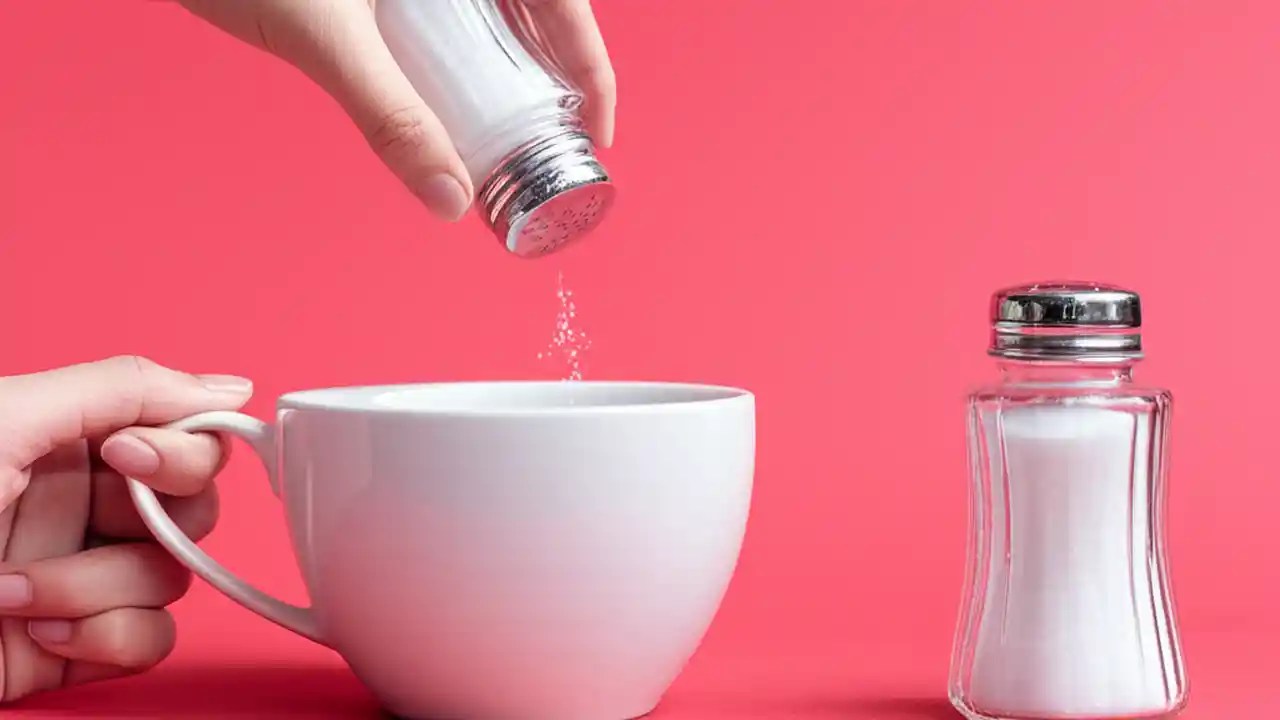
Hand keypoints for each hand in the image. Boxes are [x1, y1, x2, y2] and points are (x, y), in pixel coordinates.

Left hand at [0, 356, 251, 700]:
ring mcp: (83, 577)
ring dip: (99, 586)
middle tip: (98, 518)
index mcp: (67, 443)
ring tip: (14, 587)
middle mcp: (82, 507)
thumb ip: (124, 389)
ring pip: (173, 577)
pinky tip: (41, 632)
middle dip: (152, 522)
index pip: (186, 437)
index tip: (126, 456)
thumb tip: (229, 388)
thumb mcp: (3, 421)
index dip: (182, 449)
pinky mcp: (79, 645)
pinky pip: (152, 639)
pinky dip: (105, 637)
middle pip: (195, 509)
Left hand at [177, 0, 616, 221]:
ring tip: (516, 134)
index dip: (593, 66)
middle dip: (558, 77)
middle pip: (535, 10)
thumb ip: (388, 115)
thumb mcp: (325, 35)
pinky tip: (453, 101)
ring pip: (493, 12)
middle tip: (557, 146)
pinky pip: (449, 16)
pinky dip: (462, 59)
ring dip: (512, 70)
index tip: (601, 130)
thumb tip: (448, 199)